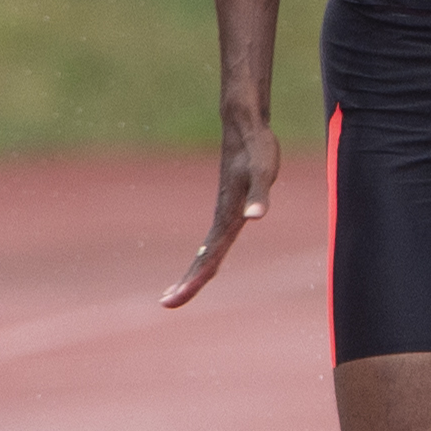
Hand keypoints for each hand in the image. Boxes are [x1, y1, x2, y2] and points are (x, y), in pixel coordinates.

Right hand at [163, 120, 280, 306]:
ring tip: (178, 291)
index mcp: (228, 216)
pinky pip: (215, 238)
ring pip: (207, 251)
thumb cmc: (257, 149)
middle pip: (203, 259)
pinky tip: (205, 258)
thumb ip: (259, 196)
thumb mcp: (263, 172)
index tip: (174, 299)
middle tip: (167, 304)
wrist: (245, 126)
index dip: (194, 281)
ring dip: (194, 272)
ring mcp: (225, 212)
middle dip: (188, 283)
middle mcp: (223, 217)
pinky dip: (207, 255)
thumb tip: (255, 216)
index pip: (209, 258)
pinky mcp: (230, 205)